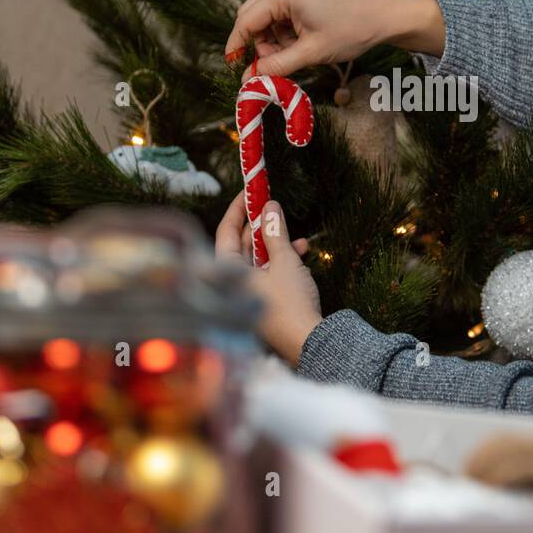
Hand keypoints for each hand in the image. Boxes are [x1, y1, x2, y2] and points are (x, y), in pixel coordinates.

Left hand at [215, 192, 321, 365]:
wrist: (307, 342)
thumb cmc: (290, 303)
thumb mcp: (285, 262)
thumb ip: (275, 232)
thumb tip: (270, 206)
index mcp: (227, 271)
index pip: (226, 231)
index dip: (239, 208)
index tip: (251, 191)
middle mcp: (231, 282)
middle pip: (241, 244)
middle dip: (261, 225)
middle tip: (273, 205)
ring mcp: (245, 292)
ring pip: (256, 258)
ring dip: (275, 243)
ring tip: (294, 233)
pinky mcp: (261, 301)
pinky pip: (265, 272)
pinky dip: (280, 261)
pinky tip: (301, 252)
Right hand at [224, 0, 445, 76]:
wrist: (385, 16)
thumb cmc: (352, 31)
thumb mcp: (310, 53)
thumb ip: (276, 67)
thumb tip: (248, 80)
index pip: (246, 20)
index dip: (236, 46)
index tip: (233, 68)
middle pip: (252, 15)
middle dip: (259, 44)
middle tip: (272, 67)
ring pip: (266, 15)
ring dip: (273, 39)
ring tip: (296, 54)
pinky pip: (280, 10)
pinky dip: (284, 30)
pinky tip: (301, 42)